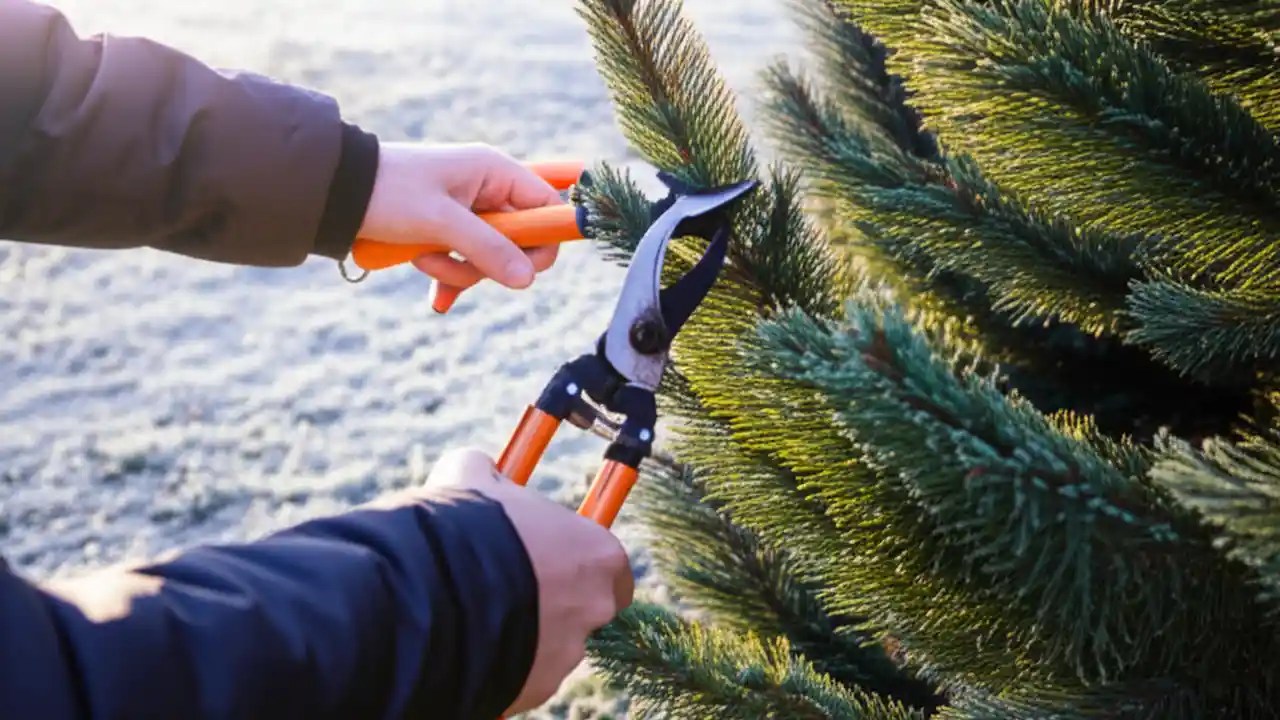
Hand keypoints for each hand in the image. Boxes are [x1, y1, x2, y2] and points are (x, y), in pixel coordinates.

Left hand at [356, 142, 563, 307]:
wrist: (335, 192)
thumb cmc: (388, 193)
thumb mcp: (439, 222)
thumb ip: (487, 248)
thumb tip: (527, 279)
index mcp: (495, 171)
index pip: (546, 208)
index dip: (544, 240)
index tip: (525, 267)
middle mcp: (487, 189)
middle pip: (519, 241)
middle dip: (487, 263)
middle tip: (455, 263)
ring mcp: (468, 212)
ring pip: (490, 258)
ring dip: (459, 270)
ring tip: (423, 261)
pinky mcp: (448, 231)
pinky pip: (466, 262)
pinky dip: (451, 279)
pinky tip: (438, 300)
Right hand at [424, 447, 633, 714]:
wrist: (430, 593)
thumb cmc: (466, 527)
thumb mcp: (471, 479)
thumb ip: (486, 471)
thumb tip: (477, 464)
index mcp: (597, 555)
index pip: (613, 567)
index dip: (582, 562)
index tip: (556, 557)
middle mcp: (593, 608)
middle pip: (582, 608)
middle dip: (551, 600)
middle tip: (511, 583)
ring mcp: (564, 654)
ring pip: (549, 644)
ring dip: (523, 630)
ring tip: (475, 608)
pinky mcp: (533, 690)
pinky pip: (520, 674)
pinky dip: (500, 660)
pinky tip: (465, 637)